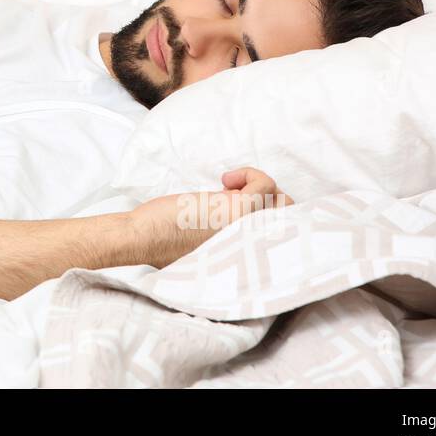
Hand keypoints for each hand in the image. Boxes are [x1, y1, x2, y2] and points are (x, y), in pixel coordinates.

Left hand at [128, 166, 291, 266]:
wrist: (144, 238)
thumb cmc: (168, 240)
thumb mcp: (210, 243)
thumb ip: (233, 234)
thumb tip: (248, 208)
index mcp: (249, 261)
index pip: (286, 242)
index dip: (274, 218)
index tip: (246, 207)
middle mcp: (256, 250)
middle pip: (291, 220)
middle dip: (270, 201)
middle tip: (237, 197)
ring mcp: (252, 231)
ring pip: (283, 201)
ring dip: (259, 187)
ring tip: (228, 189)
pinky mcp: (241, 211)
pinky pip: (265, 184)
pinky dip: (248, 174)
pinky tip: (224, 180)